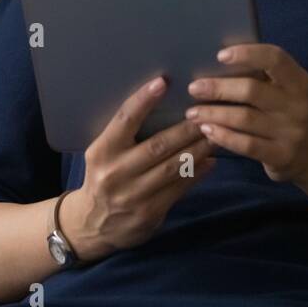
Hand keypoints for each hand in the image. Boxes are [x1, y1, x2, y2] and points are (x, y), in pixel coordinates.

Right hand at [69, 75, 216, 259]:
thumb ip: (127, 135)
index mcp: (102, 151)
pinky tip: (211, 161)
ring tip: (215, 134)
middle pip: (157, 145)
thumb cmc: (103, 176)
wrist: (91, 224)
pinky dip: (197, 173)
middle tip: (207, 113)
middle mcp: (115, 172)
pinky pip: (179, 188)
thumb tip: (165, 105)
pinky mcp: (149, 213)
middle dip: (186, 129)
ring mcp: (132, 195)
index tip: (162, 82)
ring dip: (198, 149)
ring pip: (173, 167)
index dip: (143, 100)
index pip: (124, 120)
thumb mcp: (105, 154)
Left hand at [185, 44, 307, 184]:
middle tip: (194, 88)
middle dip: (219, 88)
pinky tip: (207, 131)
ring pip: (245, 119)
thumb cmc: (290, 113)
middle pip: (252, 90)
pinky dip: (224, 136)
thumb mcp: (287, 92)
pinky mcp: (281, 155)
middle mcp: (296, 104)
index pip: (275, 59)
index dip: (247, 53)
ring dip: (214, 114)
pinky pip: (247, 144)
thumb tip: (215, 65)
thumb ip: (263, 79)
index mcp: (298, 81)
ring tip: (193, 113)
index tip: (220, 55)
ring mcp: (290, 131)